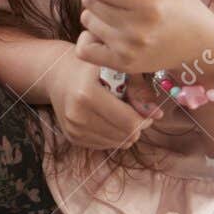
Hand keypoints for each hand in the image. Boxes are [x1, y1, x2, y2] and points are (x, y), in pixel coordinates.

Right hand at [42, 45, 165, 149]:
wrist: (56, 75)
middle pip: (125, 136)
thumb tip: (158, 114)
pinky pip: (105, 145)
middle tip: (132, 110)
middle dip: (135, 126)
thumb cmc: (90, 69)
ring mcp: (73, 128)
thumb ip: (138, 90)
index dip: (144, 118)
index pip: (130, 122)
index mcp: (87, 94)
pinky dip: (112, 135)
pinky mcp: (72, 137)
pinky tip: (106, 119)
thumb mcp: (115, 69)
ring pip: (117, 143)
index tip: (145, 109)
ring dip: (124, 131)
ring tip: (117, 113)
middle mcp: (77, 115)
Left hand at [72, 0, 213, 78]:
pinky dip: (88, 38)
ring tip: (118, 16)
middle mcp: (138, 29)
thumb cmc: (179, 6)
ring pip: (87, 21)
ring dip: (96, 15)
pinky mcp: (124, 65)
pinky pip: (84, 50)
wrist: (202, 46)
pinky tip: (103, 33)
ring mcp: (130, 50)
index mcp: (149, 4)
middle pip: (90, 2)